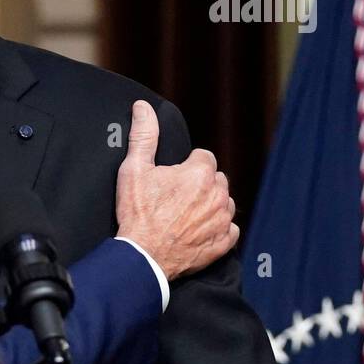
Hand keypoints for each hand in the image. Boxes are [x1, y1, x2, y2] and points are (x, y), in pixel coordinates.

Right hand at [115, 100, 237, 280]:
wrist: (143, 255)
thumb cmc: (138, 213)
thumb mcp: (134, 169)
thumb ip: (143, 135)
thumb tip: (143, 108)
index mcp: (200, 173)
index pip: (203, 157)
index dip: (185, 167)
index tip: (171, 180)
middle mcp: (218, 194)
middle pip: (215, 179)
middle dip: (199, 185)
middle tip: (175, 198)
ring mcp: (223, 219)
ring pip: (223, 203)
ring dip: (210, 205)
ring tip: (184, 215)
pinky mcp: (223, 242)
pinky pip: (229, 230)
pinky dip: (216, 230)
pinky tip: (196, 231)